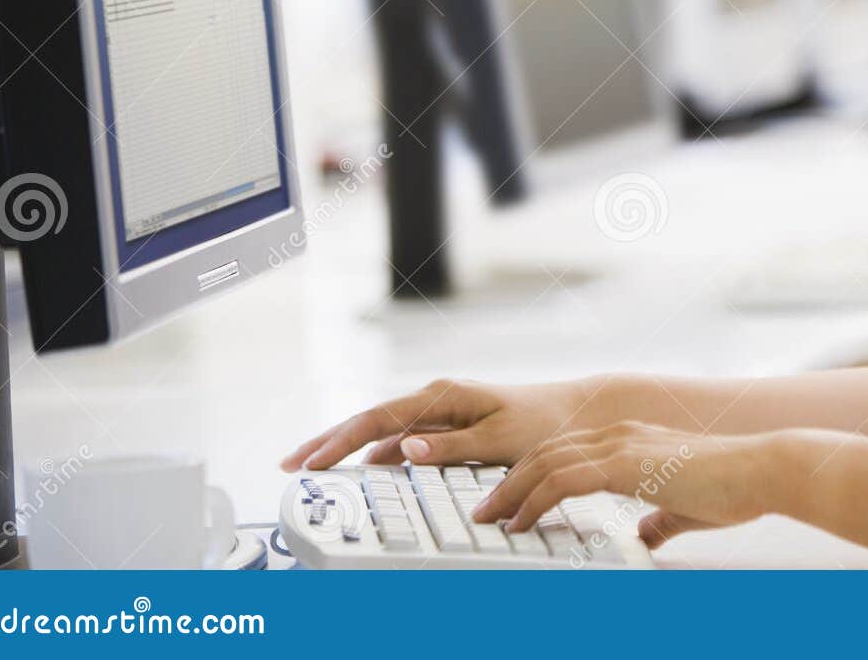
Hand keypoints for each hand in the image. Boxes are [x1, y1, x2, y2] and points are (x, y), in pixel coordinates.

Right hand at [279, 377, 600, 471]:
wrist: (578, 413)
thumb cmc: (545, 425)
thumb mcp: (501, 442)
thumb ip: (453, 447)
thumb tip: (405, 449)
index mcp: (444, 397)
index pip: (377, 420)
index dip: (338, 442)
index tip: (308, 461)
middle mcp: (437, 399)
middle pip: (370, 421)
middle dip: (329, 441)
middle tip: (290, 464)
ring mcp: (441, 411)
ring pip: (383, 431)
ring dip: (349, 448)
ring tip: (313, 469)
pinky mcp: (449, 425)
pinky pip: (403, 439)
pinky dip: (378, 453)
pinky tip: (364, 470)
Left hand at [474, 421, 780, 548]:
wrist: (761, 470)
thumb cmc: (733, 489)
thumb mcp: (685, 507)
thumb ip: (660, 518)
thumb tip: (645, 533)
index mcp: (631, 439)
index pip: (565, 451)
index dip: (531, 475)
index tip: (509, 502)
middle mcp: (619, 434)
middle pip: (545, 451)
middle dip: (508, 482)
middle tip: (484, 511)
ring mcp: (621, 444)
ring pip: (546, 461)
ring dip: (510, 492)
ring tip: (490, 519)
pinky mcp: (626, 463)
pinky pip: (564, 479)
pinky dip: (534, 500)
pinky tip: (521, 521)